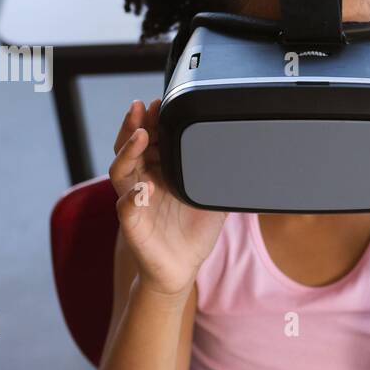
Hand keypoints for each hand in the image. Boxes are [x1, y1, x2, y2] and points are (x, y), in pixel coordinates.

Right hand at [109, 99, 224, 296]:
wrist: (182, 268)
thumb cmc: (193, 231)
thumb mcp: (214, 198)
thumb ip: (223, 176)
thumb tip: (248, 153)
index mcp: (158, 171)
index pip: (149, 139)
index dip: (151, 120)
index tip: (160, 101)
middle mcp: (142, 181)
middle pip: (129, 147)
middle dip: (134, 125)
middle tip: (142, 107)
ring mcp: (134, 201)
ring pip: (121, 171)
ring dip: (129, 151)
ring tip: (142, 136)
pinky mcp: (133, 226)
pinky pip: (126, 208)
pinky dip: (132, 198)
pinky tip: (142, 189)